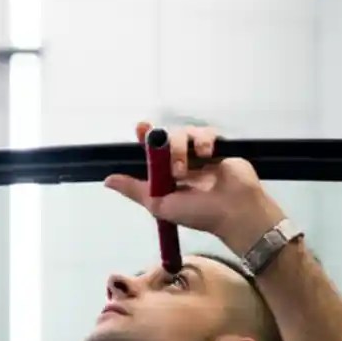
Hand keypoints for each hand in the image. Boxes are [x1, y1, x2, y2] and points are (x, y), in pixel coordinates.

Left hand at [104, 121, 285, 254]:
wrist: (234, 211)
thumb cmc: (197, 213)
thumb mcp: (159, 204)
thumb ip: (135, 190)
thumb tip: (107, 180)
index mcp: (167, 175)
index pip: (152, 151)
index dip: (145, 138)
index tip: (140, 127)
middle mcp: (183, 162)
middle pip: (168, 138)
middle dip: (165, 146)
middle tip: (170, 165)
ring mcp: (201, 154)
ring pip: (185, 133)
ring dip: (182, 149)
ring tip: (185, 170)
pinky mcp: (219, 147)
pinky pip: (206, 132)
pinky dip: (204, 141)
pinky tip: (206, 155)